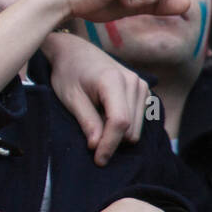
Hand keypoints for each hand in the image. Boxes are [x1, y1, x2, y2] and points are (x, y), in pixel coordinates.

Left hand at [43, 32, 149, 165]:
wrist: (75, 51)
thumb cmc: (68, 73)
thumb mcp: (70, 98)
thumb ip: (86, 121)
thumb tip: (97, 146)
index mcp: (113, 81)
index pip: (119, 122)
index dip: (109, 144)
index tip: (99, 160)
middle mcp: (133, 82)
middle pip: (130, 129)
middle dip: (112, 141)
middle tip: (90, 139)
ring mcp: (141, 85)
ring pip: (136, 128)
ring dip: (117, 134)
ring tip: (96, 122)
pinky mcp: (143, 90)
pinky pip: (139, 121)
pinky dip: (124, 127)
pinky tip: (106, 117)